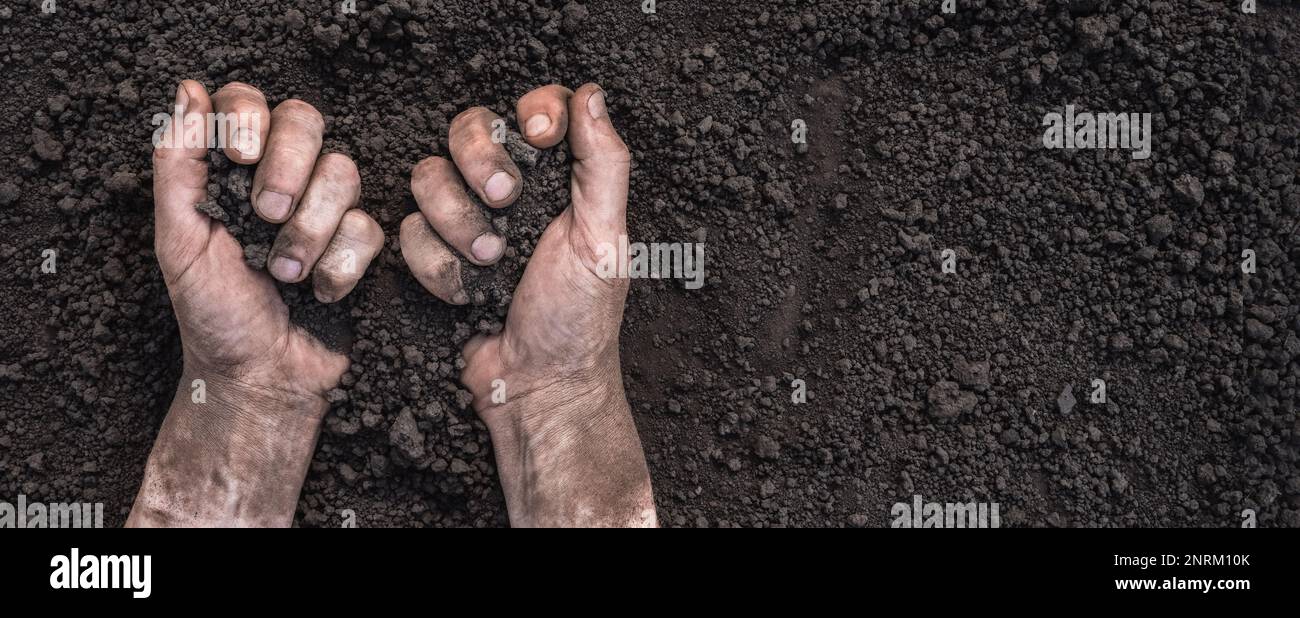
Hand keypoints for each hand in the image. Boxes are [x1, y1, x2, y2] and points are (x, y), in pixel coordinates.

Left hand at [129, 80, 382, 526]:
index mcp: (232, 169)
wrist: (263, 375)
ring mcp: (326, 207)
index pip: (249, 101)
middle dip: (289, 167)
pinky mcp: (361, 243)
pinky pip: (369, 227)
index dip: (250, 117)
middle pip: (306, 119)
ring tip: (285, 273)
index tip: (237, 156)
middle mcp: (282, 177)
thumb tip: (188, 91)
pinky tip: (320, 292)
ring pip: (344, 172)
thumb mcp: (178, 240)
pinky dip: (340, 266)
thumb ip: (178, 166)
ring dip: (311, 229)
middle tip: (266, 215)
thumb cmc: (214, 314)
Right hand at [400, 84, 654, 526]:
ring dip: (457, 221)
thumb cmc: (579, 319)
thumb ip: (603, 163)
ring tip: (490, 262)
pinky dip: (438, 266)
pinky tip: (467, 294)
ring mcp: (467, 221)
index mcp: (559, 180)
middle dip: (478, 158)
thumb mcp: (605, 239)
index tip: (539, 134)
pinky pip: (409, 232)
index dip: (531, 109)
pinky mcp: (434, 256)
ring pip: (428, 177)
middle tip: (505, 198)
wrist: (535, 386)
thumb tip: (591, 94)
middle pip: (467, 128)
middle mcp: (511, 192)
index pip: (535, 109)